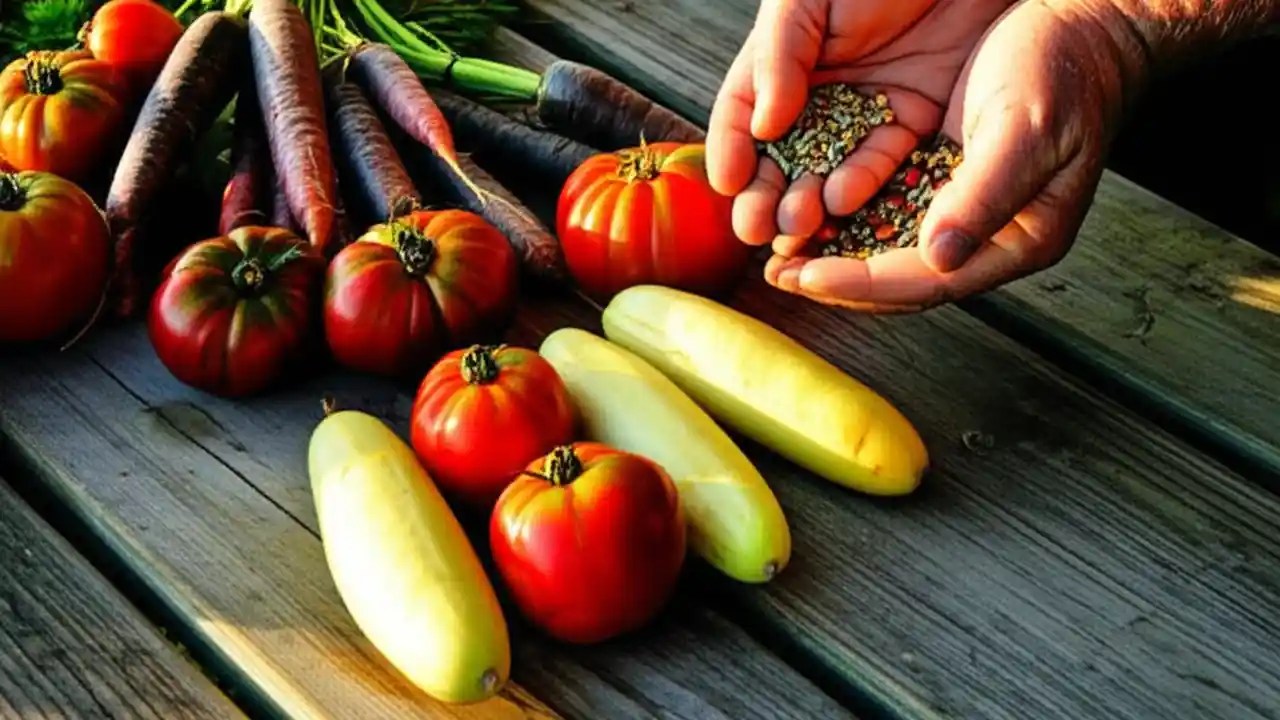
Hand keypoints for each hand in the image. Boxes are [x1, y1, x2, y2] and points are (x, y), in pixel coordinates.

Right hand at [706, 0, 1011, 251]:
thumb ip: (779, 58)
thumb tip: (762, 128)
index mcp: (781, 60)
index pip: (743, 113)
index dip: (731, 150)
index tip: (727, 183)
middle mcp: (818, 92)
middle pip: (782, 155)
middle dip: (765, 195)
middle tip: (755, 229)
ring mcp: (865, 110)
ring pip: (827, 168)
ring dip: (808, 202)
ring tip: (795, 225)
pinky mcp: (913, 121)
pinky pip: (884, 163)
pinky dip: (861, 187)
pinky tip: (841, 203)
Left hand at [759, 1, 1141, 310]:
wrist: (1085, 26)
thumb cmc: (1064, 70)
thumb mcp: (1025, 129)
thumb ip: (983, 196)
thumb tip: (938, 258)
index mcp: (1019, 241)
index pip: (926, 282)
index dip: (863, 283)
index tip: (808, 278)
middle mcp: (988, 239)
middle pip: (901, 280)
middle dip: (837, 280)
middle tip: (779, 275)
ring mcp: (966, 214)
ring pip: (888, 251)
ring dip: (833, 255)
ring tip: (780, 254)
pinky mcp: (945, 183)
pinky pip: (887, 213)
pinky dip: (846, 220)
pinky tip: (809, 213)